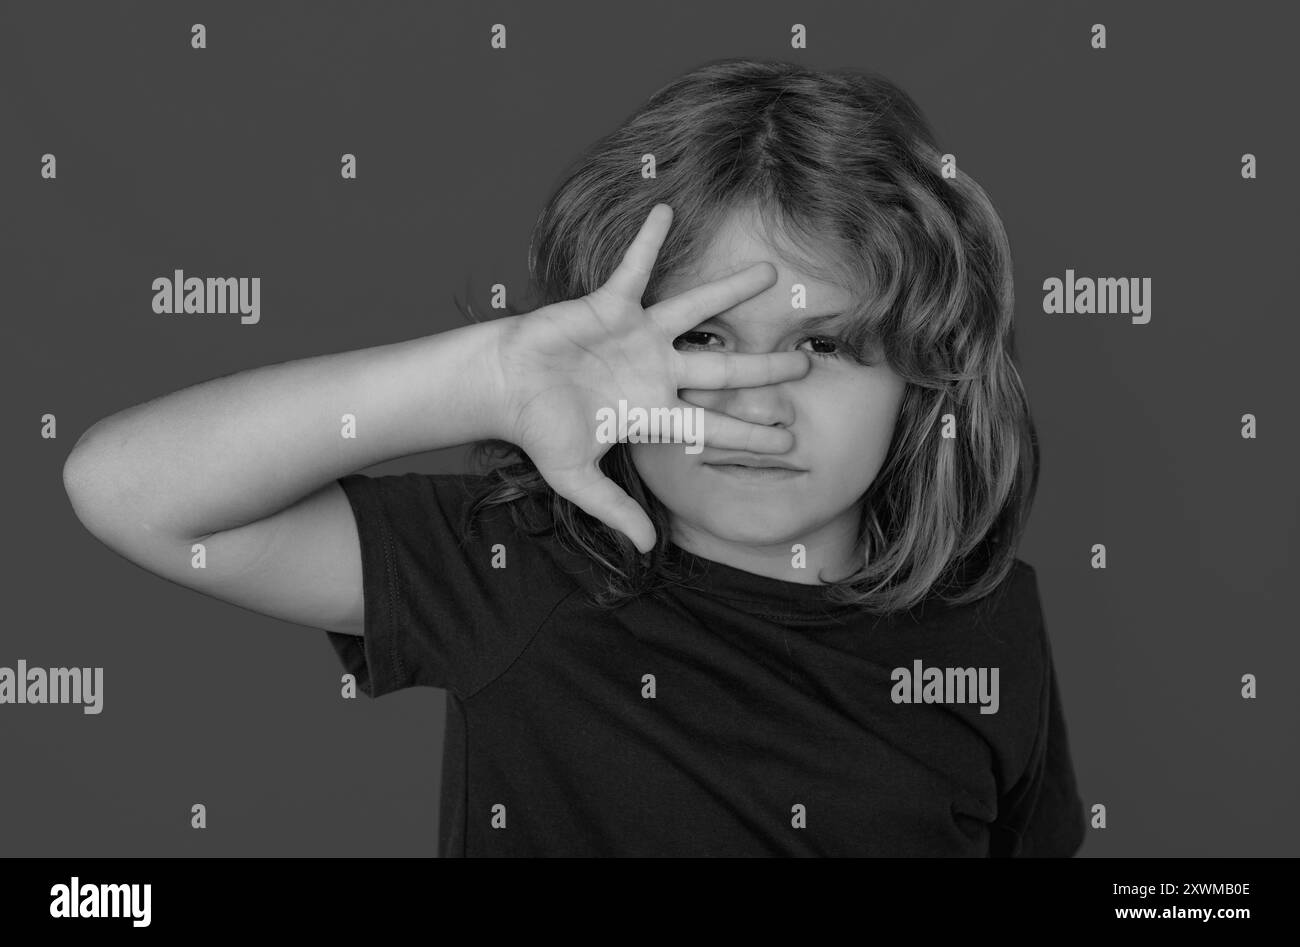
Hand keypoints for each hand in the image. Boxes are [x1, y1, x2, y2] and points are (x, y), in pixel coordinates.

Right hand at [494, 203, 809, 552]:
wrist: (502, 390)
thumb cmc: (539, 430)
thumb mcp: (578, 478)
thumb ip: (615, 510)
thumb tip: (647, 550)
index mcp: (653, 411)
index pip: (713, 424)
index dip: (750, 433)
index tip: (790, 440)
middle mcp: (656, 370)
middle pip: (723, 368)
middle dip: (764, 368)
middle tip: (805, 364)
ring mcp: (636, 336)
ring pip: (694, 309)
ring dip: (730, 291)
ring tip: (769, 273)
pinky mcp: (608, 306)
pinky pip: (633, 269)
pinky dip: (648, 242)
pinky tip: (666, 209)